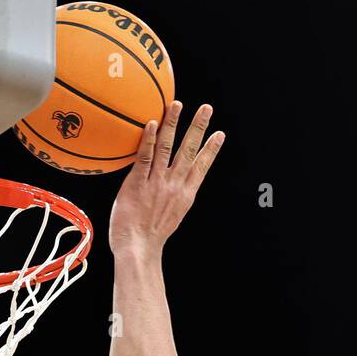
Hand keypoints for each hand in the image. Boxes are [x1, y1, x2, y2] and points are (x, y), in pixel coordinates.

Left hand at [109, 102, 224, 256]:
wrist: (137, 250)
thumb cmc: (148, 239)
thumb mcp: (170, 218)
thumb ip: (172, 199)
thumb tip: (171, 187)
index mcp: (184, 195)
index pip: (201, 167)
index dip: (211, 149)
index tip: (219, 134)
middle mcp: (174, 186)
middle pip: (189, 151)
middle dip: (198, 128)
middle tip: (207, 109)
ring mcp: (156, 184)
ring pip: (167, 148)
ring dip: (174, 124)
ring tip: (178, 105)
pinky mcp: (137, 184)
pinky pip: (144, 157)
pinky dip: (149, 140)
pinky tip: (152, 123)